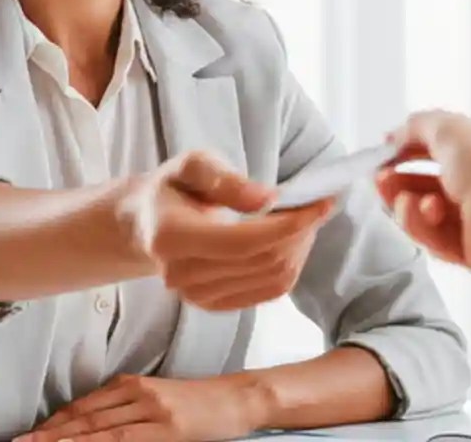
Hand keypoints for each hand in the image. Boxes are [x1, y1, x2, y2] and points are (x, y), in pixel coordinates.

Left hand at [14, 375, 263, 441]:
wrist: (235, 400)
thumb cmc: (199, 403)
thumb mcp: (157, 398)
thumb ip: (125, 409)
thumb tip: (91, 427)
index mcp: (132, 384)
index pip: (83, 405)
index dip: (54, 422)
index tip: (31, 434)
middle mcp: (137, 394)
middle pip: (84, 417)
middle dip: (49, 433)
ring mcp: (151, 411)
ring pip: (97, 429)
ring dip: (64, 441)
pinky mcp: (166, 428)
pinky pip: (122, 439)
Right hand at [121, 151, 332, 310]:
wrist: (148, 224)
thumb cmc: (174, 188)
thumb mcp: (193, 165)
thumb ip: (225, 179)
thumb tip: (267, 199)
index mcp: (172, 237)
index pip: (245, 241)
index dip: (290, 224)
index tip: (322, 202)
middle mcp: (181, 275)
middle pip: (263, 260)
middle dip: (300, 232)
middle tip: (317, 205)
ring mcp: (196, 296)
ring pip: (272, 278)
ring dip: (299, 248)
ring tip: (304, 220)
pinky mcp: (212, 305)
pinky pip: (268, 292)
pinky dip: (290, 266)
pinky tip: (291, 241)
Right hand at [376, 111, 470, 275]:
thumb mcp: (446, 127)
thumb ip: (415, 126)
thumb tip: (394, 137)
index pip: (435, 150)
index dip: (405, 152)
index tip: (382, 155)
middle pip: (425, 186)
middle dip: (397, 183)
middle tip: (380, 181)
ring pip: (425, 216)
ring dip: (409, 207)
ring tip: (407, 202)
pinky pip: (434, 240)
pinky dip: (424, 226)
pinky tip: (425, 215)